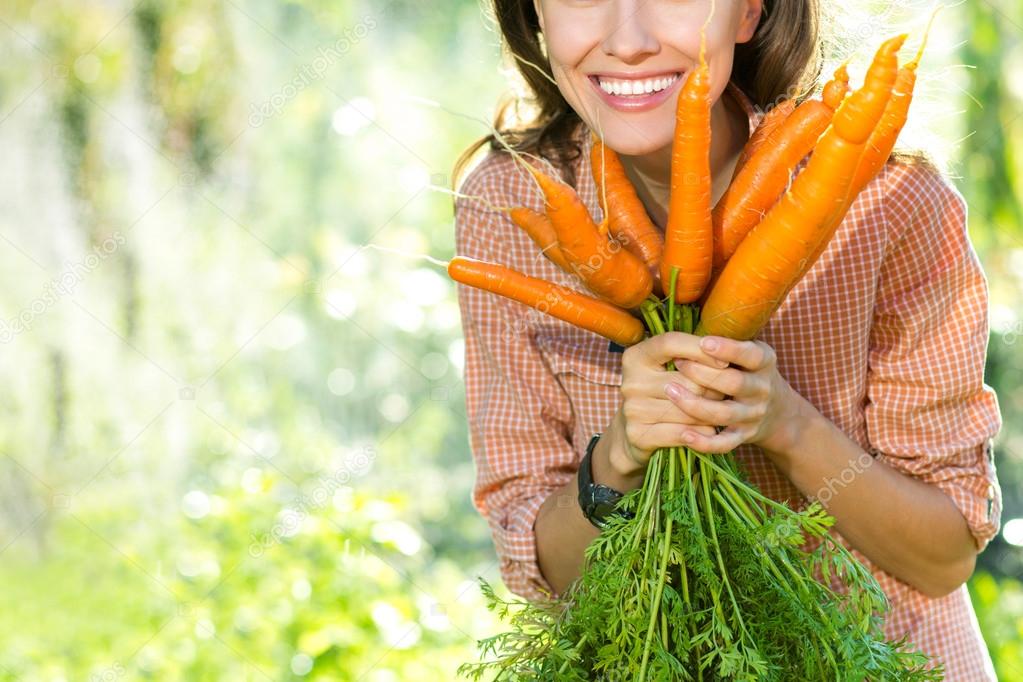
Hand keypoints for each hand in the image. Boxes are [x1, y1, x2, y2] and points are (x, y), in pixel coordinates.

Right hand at [606, 332, 728, 478]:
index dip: (700, 349)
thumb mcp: (668, 368)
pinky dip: (701, 434)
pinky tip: (708, 430)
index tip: (725, 361)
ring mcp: (633, 410)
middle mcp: (631, 381)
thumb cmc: (662, 393)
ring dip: (711, 414)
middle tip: (722, 395)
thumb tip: (725, 357)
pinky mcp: (638, 435)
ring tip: (717, 413)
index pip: (671, 343)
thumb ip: (690, 357)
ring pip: (689, 410)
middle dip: (713, 390)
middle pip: (688, 381)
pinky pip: (683, 433)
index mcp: (636, 356)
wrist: (634, 431)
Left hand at [664, 335, 806, 454]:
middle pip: (733, 383)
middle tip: (676, 363)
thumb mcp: (750, 351)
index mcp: (764, 362)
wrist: (778, 412)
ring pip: (725, 413)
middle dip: (702, 374)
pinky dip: (705, 442)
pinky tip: (684, 435)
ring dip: (696, 404)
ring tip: (670, 391)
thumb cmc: (749, 371)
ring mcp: (753, 414)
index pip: (750, 355)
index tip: (704, 343)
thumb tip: (686, 320)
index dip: (728, 350)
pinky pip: (724, 443)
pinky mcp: (744, 436)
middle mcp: (762, 389)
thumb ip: (726, 341)